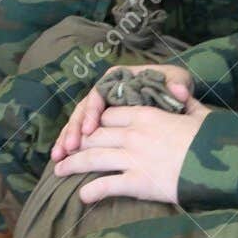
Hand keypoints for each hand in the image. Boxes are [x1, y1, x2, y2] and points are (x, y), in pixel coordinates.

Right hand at [51, 66, 195, 163]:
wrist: (176, 94)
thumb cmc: (173, 84)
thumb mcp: (177, 79)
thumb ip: (176, 84)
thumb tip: (178, 92)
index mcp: (120, 78)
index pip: (99, 93)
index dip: (92, 112)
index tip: (89, 130)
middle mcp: (107, 90)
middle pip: (84, 109)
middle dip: (74, 129)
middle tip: (69, 148)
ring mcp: (103, 107)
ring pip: (79, 122)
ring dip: (68, 139)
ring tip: (59, 157)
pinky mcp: (103, 123)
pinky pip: (84, 133)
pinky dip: (73, 145)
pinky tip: (63, 159)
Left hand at [53, 98, 208, 204]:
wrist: (222, 163)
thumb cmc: (213, 139)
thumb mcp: (199, 113)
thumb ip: (184, 101)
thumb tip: (178, 90)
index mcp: (146, 115)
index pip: (109, 114)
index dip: (94, 122)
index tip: (86, 130)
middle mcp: (134, 134)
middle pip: (94, 135)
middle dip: (76, 143)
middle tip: (63, 152)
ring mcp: (133, 158)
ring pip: (92, 158)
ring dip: (72, 165)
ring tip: (59, 171)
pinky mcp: (138, 182)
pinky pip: (106, 185)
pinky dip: (91, 191)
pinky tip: (82, 197)